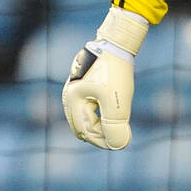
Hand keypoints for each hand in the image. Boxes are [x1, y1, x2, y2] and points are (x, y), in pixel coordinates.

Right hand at [62, 8, 148, 149]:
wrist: (117, 44)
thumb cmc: (116, 71)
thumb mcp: (118, 102)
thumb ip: (115, 126)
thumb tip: (117, 146)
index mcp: (72, 100)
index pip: (85, 133)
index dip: (104, 140)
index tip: (122, 138)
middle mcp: (68, 96)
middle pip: (83, 128)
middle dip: (102, 134)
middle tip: (122, 132)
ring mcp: (73, 91)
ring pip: (86, 119)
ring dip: (102, 124)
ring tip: (120, 121)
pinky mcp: (82, 87)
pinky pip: (89, 110)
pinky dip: (101, 115)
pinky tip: (114, 110)